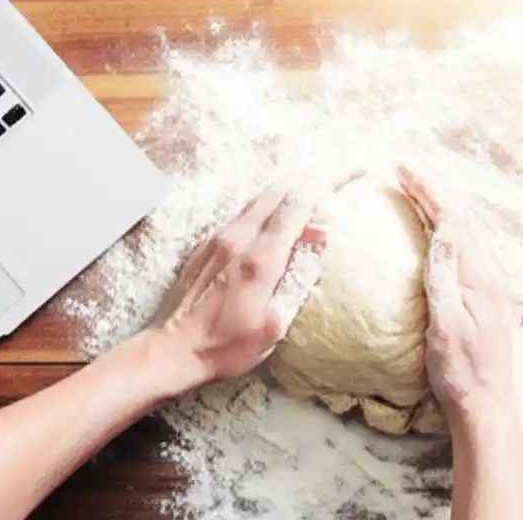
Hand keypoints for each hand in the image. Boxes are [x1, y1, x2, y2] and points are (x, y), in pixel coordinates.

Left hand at [144, 177, 349, 393]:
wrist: (170, 350)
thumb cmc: (224, 347)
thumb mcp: (274, 325)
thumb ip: (299, 279)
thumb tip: (320, 239)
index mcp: (260, 258)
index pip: (298, 204)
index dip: (329, 184)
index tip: (353, 173)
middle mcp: (237, 238)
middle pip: (279, 190)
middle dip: (311, 181)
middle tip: (336, 182)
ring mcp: (217, 238)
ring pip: (259, 199)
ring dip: (288, 193)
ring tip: (311, 198)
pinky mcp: (205, 244)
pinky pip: (243, 214)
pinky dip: (267, 208)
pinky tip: (276, 222)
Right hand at [397, 163, 518, 423]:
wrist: (487, 405)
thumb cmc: (460, 372)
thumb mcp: (446, 327)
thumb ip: (444, 280)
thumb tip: (443, 233)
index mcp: (481, 277)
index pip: (453, 221)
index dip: (428, 192)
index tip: (403, 171)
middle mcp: (492, 275)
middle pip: (464, 218)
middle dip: (435, 191)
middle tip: (406, 172)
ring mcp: (493, 285)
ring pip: (469, 231)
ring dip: (444, 207)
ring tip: (419, 192)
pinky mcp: (489, 297)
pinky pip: (470, 247)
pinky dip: (451, 228)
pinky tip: (440, 231)